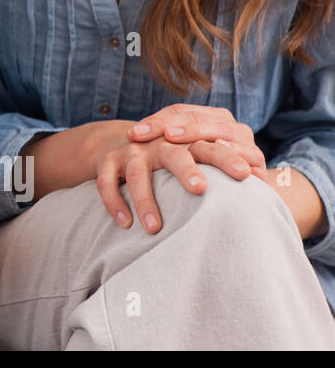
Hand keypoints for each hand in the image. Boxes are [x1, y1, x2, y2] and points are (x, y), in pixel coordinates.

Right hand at [95, 106, 263, 232]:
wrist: (124, 140)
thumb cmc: (176, 156)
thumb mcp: (199, 153)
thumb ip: (225, 162)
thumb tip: (261, 178)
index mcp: (187, 139)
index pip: (210, 143)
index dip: (226, 156)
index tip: (246, 174)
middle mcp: (159, 142)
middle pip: (174, 153)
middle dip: (186, 170)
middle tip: (200, 189)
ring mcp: (132, 151)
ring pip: (136, 172)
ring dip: (145, 199)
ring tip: (154, 228)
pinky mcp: (107, 160)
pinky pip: (106, 180)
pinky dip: (113, 201)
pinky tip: (124, 223)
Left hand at [125, 104, 266, 178]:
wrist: (243, 193)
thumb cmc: (203, 173)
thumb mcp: (184, 155)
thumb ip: (164, 142)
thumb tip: (129, 136)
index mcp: (209, 117)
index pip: (178, 112)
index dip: (154, 121)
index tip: (130, 134)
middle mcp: (228, 124)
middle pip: (195, 118)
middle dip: (169, 127)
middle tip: (146, 137)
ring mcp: (245, 140)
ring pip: (218, 130)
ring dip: (195, 133)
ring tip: (173, 139)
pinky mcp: (258, 162)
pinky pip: (245, 153)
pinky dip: (230, 151)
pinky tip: (214, 151)